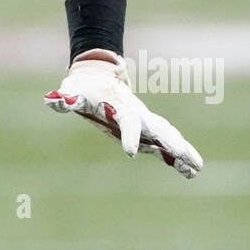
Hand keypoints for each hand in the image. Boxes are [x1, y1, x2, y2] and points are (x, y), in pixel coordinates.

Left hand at [44, 50, 203, 178]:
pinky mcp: (146, 130)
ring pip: (167, 136)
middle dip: (171, 142)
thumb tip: (52, 99)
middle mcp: (137, 113)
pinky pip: (165, 144)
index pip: (127, 121)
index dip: (129, 135)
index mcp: (119, 107)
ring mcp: (144, 121)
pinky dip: (178, 156)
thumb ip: (65, 98)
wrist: (100, 77)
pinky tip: (191, 171)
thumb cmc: (83, 88)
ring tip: (197, 167)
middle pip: (157, 128)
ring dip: (181, 150)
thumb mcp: (72, 92)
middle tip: (184, 157)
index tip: (130, 152)